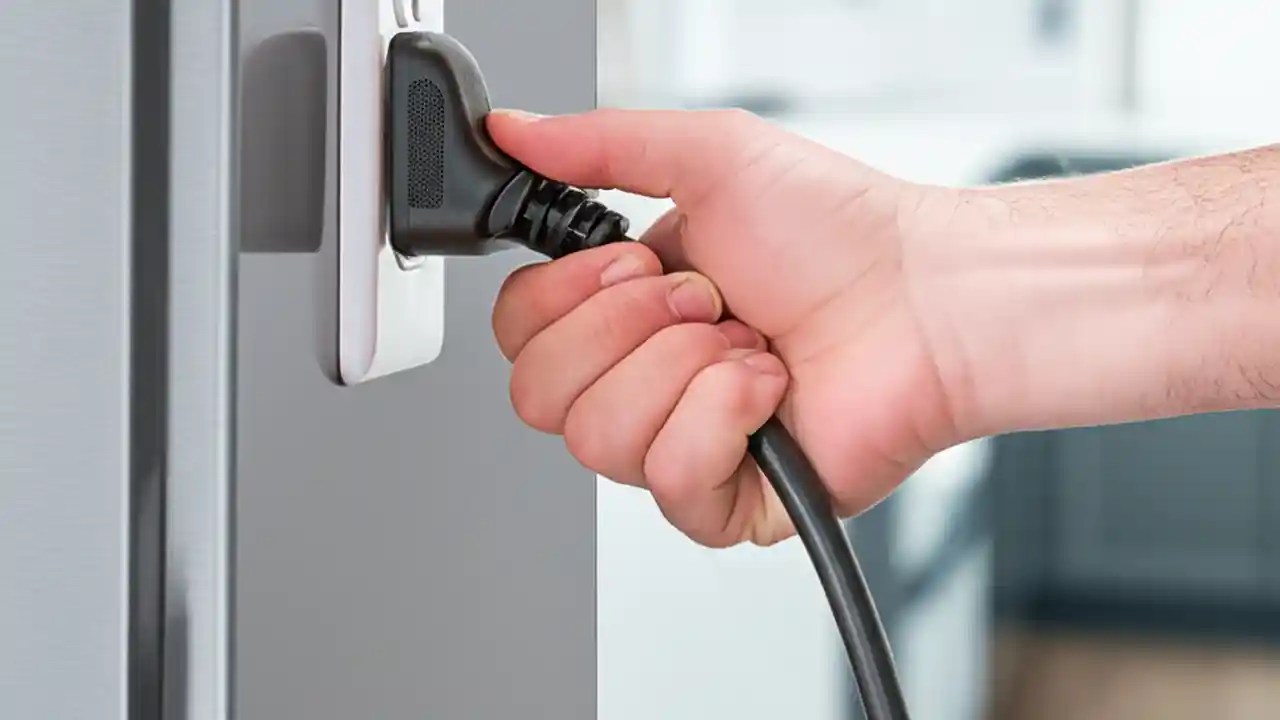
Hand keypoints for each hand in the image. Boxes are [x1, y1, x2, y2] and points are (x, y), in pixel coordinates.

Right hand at [488, 108, 968, 546]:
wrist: (929, 301)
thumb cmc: (842, 234)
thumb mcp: (710, 155)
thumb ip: (599, 143)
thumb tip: (513, 129)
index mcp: (626, 307)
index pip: (520, 335)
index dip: (564, 300)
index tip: (635, 261)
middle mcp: (644, 377)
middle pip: (540, 395)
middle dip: (629, 330)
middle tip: (708, 298)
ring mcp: (682, 441)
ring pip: (600, 440)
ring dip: (685, 370)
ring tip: (748, 341)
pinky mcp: (726, 501)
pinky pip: (669, 481)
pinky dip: (723, 417)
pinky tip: (769, 388)